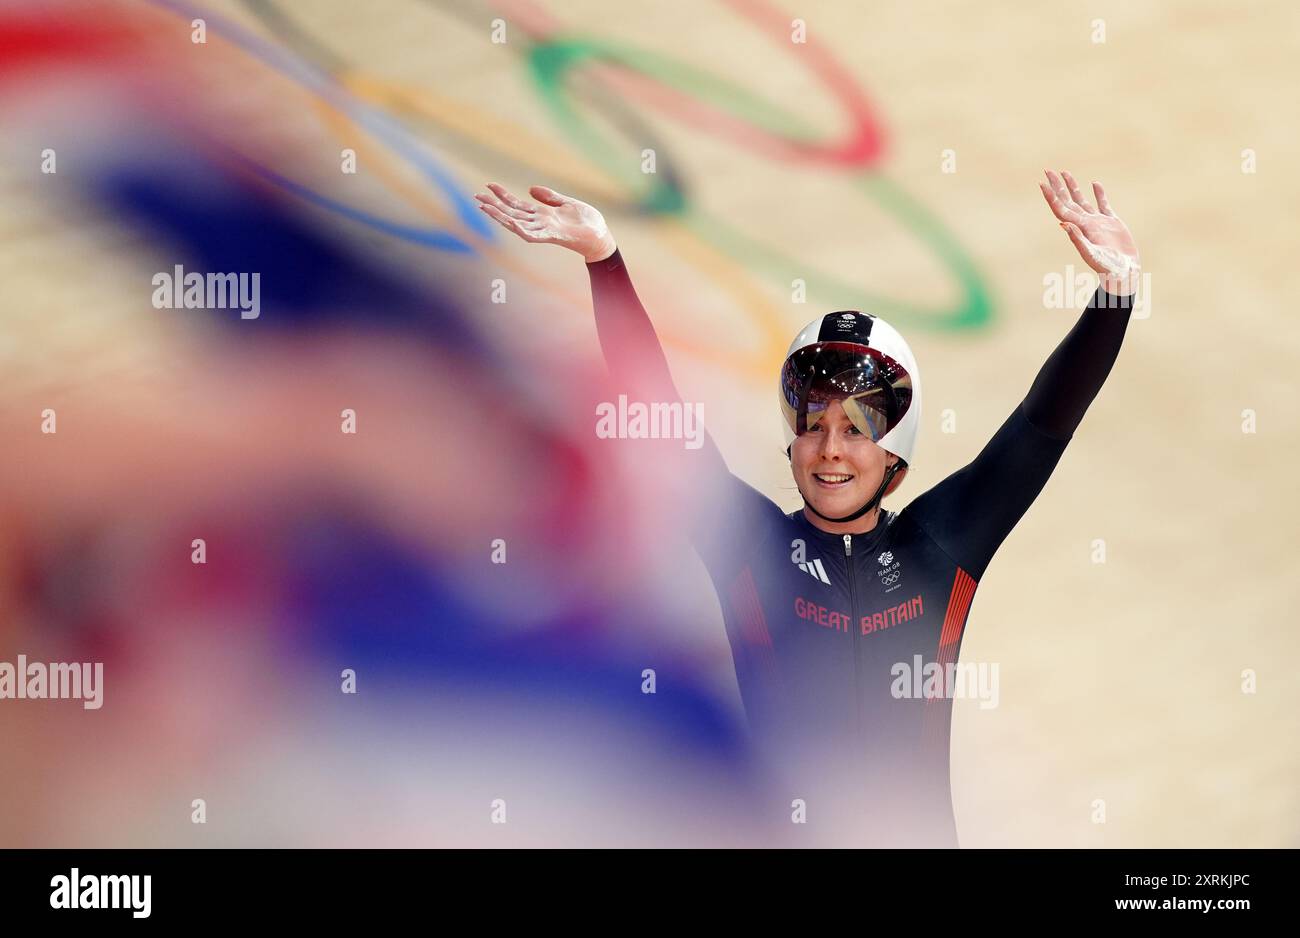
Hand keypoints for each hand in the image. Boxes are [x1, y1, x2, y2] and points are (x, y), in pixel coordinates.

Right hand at [474, 183, 616, 262]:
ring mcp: (545, 230)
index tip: (489, 185)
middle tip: (476, 196)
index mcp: (541, 214)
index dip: (502, 195)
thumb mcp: (566, 203)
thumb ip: (548, 197)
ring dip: (501, 217)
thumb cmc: (586, 222)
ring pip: (517, 223)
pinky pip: (534, 235)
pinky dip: (522, 229)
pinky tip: (510, 223)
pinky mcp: (554, 236)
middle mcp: (539, 223)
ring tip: (485, 208)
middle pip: (511, 213)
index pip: (517, 204)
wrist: (600, 235)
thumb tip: (530, 189)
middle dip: (494, 205)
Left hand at [1040, 170, 1140, 295]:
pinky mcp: (1112, 223)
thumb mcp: (1091, 253)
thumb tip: (1062, 223)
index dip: (1051, 196)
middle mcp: (1085, 223)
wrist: (1124, 272)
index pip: (1061, 208)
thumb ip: (1077, 239)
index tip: (1042, 182)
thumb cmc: (1107, 266)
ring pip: (1082, 200)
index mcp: (1079, 228)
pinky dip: (1099, 194)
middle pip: (1068, 201)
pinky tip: (1094, 184)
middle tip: (1048, 170)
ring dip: (1073, 187)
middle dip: (1058, 186)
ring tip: (1065, 172)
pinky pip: (1103, 205)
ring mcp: (1098, 222)